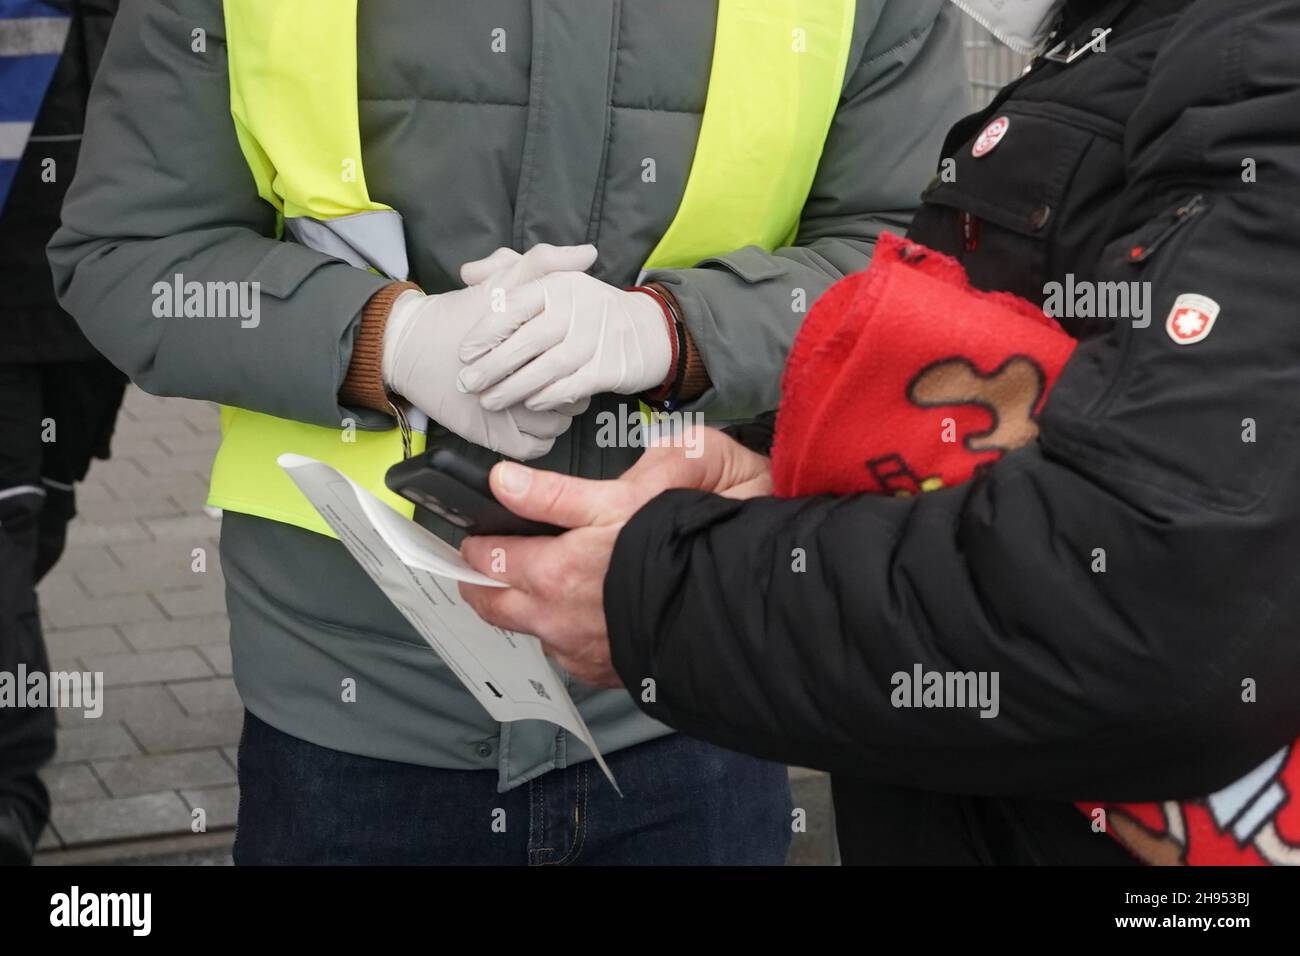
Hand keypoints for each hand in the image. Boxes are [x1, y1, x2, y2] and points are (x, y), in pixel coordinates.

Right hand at [383, 244, 596, 459]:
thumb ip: (544, 263)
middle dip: (564, 387)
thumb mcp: (501, 280)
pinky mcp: (494, 437)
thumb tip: (588, 253)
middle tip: (548, 378)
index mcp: (530, 346)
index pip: (576, 364)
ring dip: (552, 415)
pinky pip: (536, 447)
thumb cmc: (460, 314)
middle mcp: (521, 383)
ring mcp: (508, 413)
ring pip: (556, 425)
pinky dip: (536, 438)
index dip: (572, 360)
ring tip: (537, 398)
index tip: (559, 354)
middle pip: (571, 397)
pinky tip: (527, 419)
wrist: (411, 346)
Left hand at [455, 270, 672, 411]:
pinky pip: (572, 386)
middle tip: (467, 383)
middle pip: (528, 340)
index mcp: (559, 284)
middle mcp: (578, 308)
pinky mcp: (611, 367)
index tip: (465, 352)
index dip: (486, 331)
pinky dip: (548, 396)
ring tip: (490, 400)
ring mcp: (596, 338)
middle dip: (494, 365)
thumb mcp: (554, 281)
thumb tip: (467, 271)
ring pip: (547, 367)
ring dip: (515, 387)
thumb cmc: (588, 308)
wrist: (648, 330)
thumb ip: (508, 271)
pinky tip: (529, 404)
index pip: (515, 306)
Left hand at [459, 427, 771, 685]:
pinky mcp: (606, 670)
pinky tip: (581, 610)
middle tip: (478, 560)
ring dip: (520, 606)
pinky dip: (562, 630)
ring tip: (529, 582)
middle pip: (490, 602)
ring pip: (527, 629)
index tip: (469, 528)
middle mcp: (561, 617)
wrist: (747, 606)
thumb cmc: (700, 541)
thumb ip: (558, 491)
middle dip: (479, 579)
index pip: (488, 554)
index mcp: (558, 569)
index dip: (473, 537)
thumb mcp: (634, 492)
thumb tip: (505, 481)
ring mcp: (582, 648)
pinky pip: (565, 652)